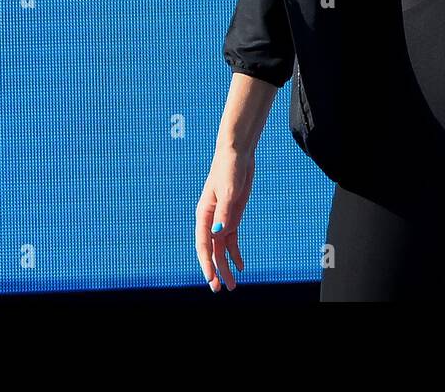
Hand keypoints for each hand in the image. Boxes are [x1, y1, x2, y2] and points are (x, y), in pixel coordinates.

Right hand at [195, 146, 255, 291]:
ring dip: (226, 266)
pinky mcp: (232, 216)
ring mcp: (222, 219)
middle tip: (219, 289)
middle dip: (215, 270)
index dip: (206, 263)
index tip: (211, 278)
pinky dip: (235, 253)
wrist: (237, 154)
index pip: (203, 244)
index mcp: (204, 214)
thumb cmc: (229, 169)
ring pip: (221, 249)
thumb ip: (225, 212)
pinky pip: (231, 240)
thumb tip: (219, 233)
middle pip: (211, 251)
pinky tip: (241, 266)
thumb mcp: (229, 190)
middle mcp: (210, 220)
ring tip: (232, 285)